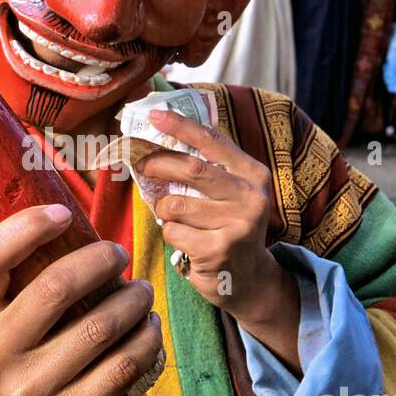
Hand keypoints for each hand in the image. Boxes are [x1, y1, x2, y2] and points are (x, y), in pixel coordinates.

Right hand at [0, 204, 162, 395]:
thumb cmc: (16, 362)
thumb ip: (18, 282)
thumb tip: (69, 219)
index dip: (27, 227)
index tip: (64, 213)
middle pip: (55, 288)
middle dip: (99, 262)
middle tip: (119, 254)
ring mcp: (28, 391)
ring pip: (99, 328)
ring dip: (132, 301)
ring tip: (142, 292)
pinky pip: (121, 367)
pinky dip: (145, 340)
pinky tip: (149, 328)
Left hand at [136, 110, 300, 368]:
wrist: (251, 280)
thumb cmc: (230, 228)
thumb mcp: (231, 194)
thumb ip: (207, 168)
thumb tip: (159, 139)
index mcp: (253, 175)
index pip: (213, 141)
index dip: (180, 126)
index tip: (153, 114)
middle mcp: (251, 197)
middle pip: (191, 169)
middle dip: (158, 164)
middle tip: (142, 165)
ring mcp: (237, 226)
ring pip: (175, 205)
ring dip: (165, 212)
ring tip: (177, 220)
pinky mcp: (219, 251)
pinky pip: (174, 233)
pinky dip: (172, 236)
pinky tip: (188, 244)